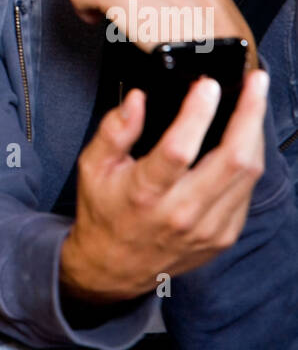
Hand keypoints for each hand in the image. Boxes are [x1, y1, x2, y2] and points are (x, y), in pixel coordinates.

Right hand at [60, 69, 268, 303]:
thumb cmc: (105, 212)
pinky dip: (250, 159)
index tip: (208, 84)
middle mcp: (182, 212)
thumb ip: (115, 130)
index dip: (197, 114)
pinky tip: (245, 136)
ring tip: (254, 100)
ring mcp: (208, 227)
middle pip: (231, 159)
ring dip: (255, 132)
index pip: (179, 150)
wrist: (115, 268)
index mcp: (146, 193)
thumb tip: (137, 98)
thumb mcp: (93, 167)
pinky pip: (247, 191)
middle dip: (249, 114)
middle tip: (255, 81)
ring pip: (248, 174)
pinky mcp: (224, 236)